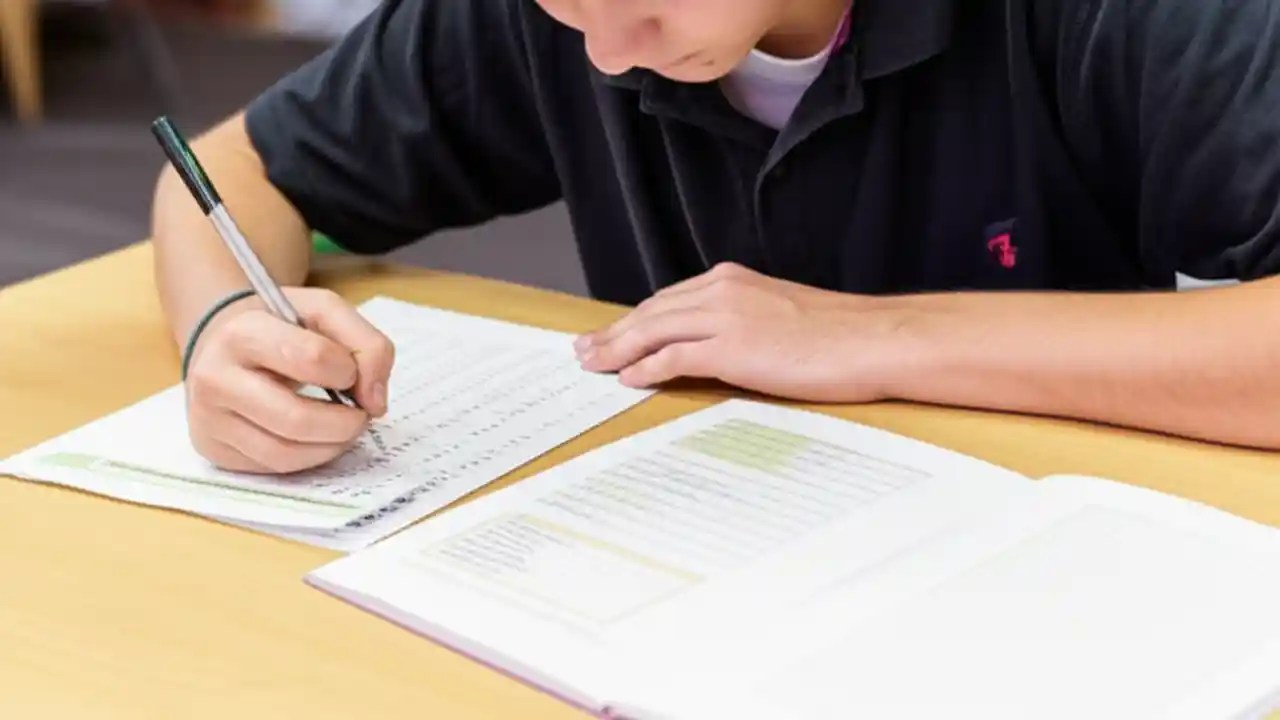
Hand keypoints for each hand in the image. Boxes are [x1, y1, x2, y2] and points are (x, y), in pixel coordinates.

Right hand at [184, 288, 395, 473]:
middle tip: (361, 414)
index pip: (311, 358)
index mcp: (243, 333)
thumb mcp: (324, 312)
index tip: (352, 372)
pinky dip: (311, 457)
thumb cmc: (281, 328)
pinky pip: (275, 467)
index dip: (348, 370)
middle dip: (345, 423)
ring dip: (333, 445)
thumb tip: (375, 402)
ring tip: (345, 427)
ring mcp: (210, 419)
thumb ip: (366, 345)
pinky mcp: (215, 450)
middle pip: (296, 419)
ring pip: (285, 453)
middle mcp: (216, 377)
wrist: (226, 344)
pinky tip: (319, 438)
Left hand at [575, 263, 908, 401]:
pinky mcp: (732, 348)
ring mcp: (725, 318)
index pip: (669, 300)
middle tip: (585, 349)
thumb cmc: (838, 334)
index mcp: (732, 280)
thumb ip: (743, 321)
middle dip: (615, 332)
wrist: (872, 339)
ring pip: (653, 331)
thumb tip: (720, 346)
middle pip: (651, 312)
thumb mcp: (780, 314)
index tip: (613, 332)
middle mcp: (721, 290)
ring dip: (618, 349)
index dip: (636, 319)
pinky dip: (647, 368)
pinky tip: (629, 379)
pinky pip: (674, 357)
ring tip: (593, 364)